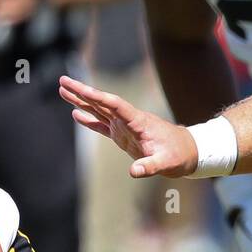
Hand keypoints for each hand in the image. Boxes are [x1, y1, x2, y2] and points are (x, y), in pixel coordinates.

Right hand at [59, 75, 197, 177]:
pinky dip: (89, 119)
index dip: (99, 98)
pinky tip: (75, 113)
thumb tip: (133, 171)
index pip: (116, 106)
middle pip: (103, 102)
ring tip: (63, 89)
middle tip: (63, 80)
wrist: (188, 152)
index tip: (83, 90)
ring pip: (100, 110)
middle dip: (83, 92)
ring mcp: (125, 126)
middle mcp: (130, 120)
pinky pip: (102, 124)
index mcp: (139, 122)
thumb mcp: (167, 164)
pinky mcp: (123, 135)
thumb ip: (150, 166)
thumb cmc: (179, 156)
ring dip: (82, 101)